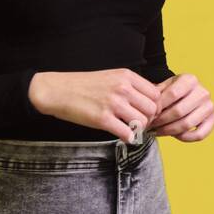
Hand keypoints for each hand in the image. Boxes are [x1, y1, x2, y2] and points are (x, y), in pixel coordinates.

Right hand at [28, 68, 161, 143]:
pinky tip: (124, 136)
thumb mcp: (112, 77)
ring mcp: (113, 103)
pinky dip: (129, 138)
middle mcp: (123, 88)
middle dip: (149, 119)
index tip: (147, 112)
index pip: (156, 94)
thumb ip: (131, 86)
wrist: (57, 90)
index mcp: (127, 76)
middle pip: (152, 109)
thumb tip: (149, 101)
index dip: (154, 106)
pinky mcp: (102, 119)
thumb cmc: (84, 85)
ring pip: (142, 122)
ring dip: (139, 129)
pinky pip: (127, 133)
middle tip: (140, 124)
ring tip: (131, 129)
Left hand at [148, 73, 213, 141]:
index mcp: (191, 80)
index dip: (158, 106)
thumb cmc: (172, 92)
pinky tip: (175, 135)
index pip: (173, 94)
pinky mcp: (213, 120)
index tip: (149, 113)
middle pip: (179, 111)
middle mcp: (203, 92)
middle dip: (161, 121)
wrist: (187, 94)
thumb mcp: (163, 87)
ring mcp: (210, 106)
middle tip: (151, 125)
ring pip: (187, 124)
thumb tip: (149, 112)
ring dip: (169, 130)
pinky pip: (199, 134)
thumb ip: (155, 96)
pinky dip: (185, 138)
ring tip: (158, 131)